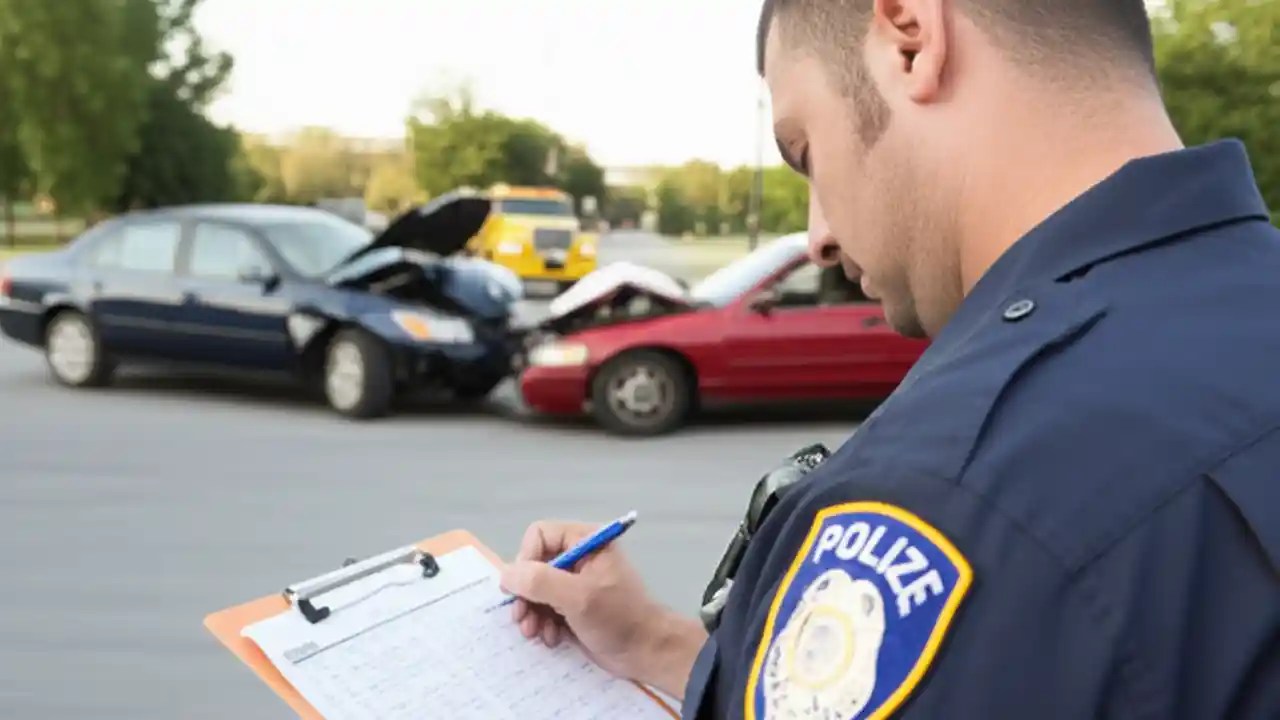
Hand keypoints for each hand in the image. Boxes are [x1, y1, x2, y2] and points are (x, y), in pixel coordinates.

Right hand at [499, 519, 707, 698]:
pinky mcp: (573, 606)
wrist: (646, 652)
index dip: (526, 560)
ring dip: (531, 612)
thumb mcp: (578, 597)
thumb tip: (506, 575)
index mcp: (585, 540)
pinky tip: (551, 638)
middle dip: (526, 593)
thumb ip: (540, 582)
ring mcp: (575, 582)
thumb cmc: (618, 617)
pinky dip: (543, 623)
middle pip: (533, 564)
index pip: (539, 535)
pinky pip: (545, 608)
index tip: (523, 588)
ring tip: (534, 632)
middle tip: (521, 618)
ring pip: (535, 589)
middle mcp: (578, 556)